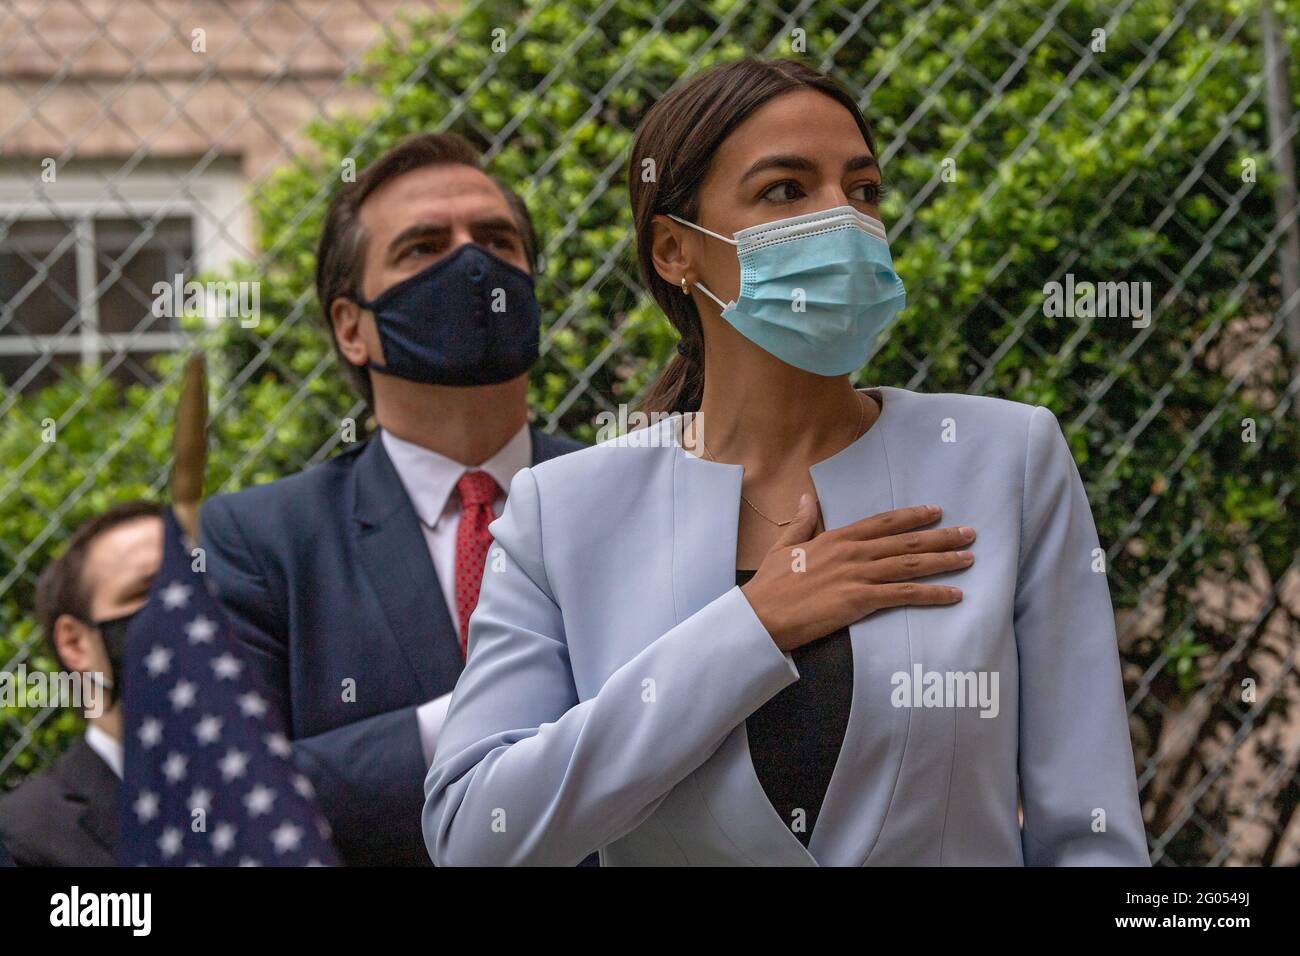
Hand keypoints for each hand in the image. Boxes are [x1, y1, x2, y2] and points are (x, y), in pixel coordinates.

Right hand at [741, 498, 973, 651]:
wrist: (761, 614)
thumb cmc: (770, 585)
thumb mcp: (785, 546)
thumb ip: (802, 522)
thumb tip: (806, 498)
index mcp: (836, 538)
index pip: (882, 523)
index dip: (911, 517)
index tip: (935, 511)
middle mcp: (852, 553)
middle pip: (905, 542)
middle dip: (941, 537)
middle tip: (969, 533)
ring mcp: (858, 576)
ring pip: (911, 565)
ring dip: (944, 561)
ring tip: (968, 558)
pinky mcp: (861, 601)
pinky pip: (905, 595)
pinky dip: (933, 594)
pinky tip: (954, 595)